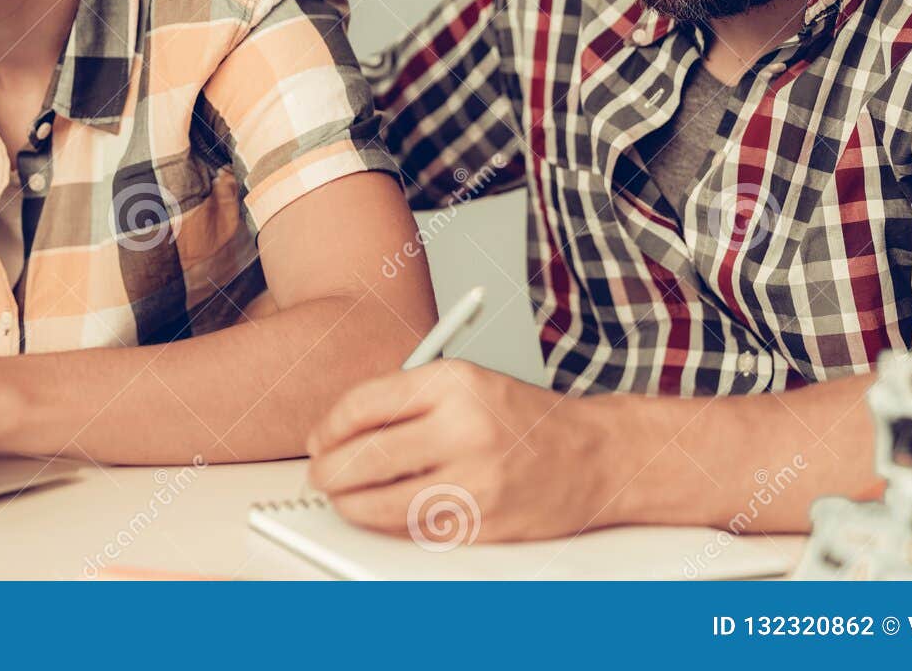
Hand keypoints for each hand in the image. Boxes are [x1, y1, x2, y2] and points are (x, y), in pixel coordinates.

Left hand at [306, 359, 619, 542]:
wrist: (593, 454)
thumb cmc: (521, 417)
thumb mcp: (465, 382)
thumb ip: (405, 400)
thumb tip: (338, 430)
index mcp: (452, 382)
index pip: (362, 405)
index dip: (328, 427)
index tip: (318, 439)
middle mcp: (464, 428)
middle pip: (365, 457)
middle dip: (329, 471)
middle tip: (321, 474)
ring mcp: (475, 479)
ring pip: (383, 502)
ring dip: (352, 504)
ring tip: (344, 497)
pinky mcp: (483, 520)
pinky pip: (417, 528)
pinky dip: (391, 523)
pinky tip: (384, 512)